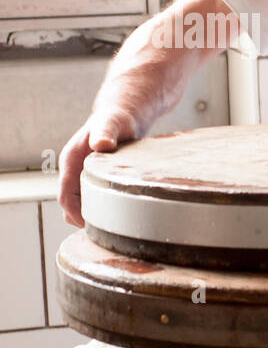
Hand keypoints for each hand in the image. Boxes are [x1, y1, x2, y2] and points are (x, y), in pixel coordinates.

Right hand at [58, 109, 137, 227]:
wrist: (122, 116)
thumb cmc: (116, 119)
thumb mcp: (111, 123)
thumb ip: (105, 133)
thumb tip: (101, 144)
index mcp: (71, 160)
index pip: (65, 195)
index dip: (75, 212)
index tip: (91, 225)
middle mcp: (73, 170)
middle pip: (69, 204)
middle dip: (82, 219)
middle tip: (105, 232)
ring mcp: (81, 175)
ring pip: (78, 203)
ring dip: (89, 216)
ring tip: (111, 228)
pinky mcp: (92, 178)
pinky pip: (90, 199)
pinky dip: (97, 209)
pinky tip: (115, 216)